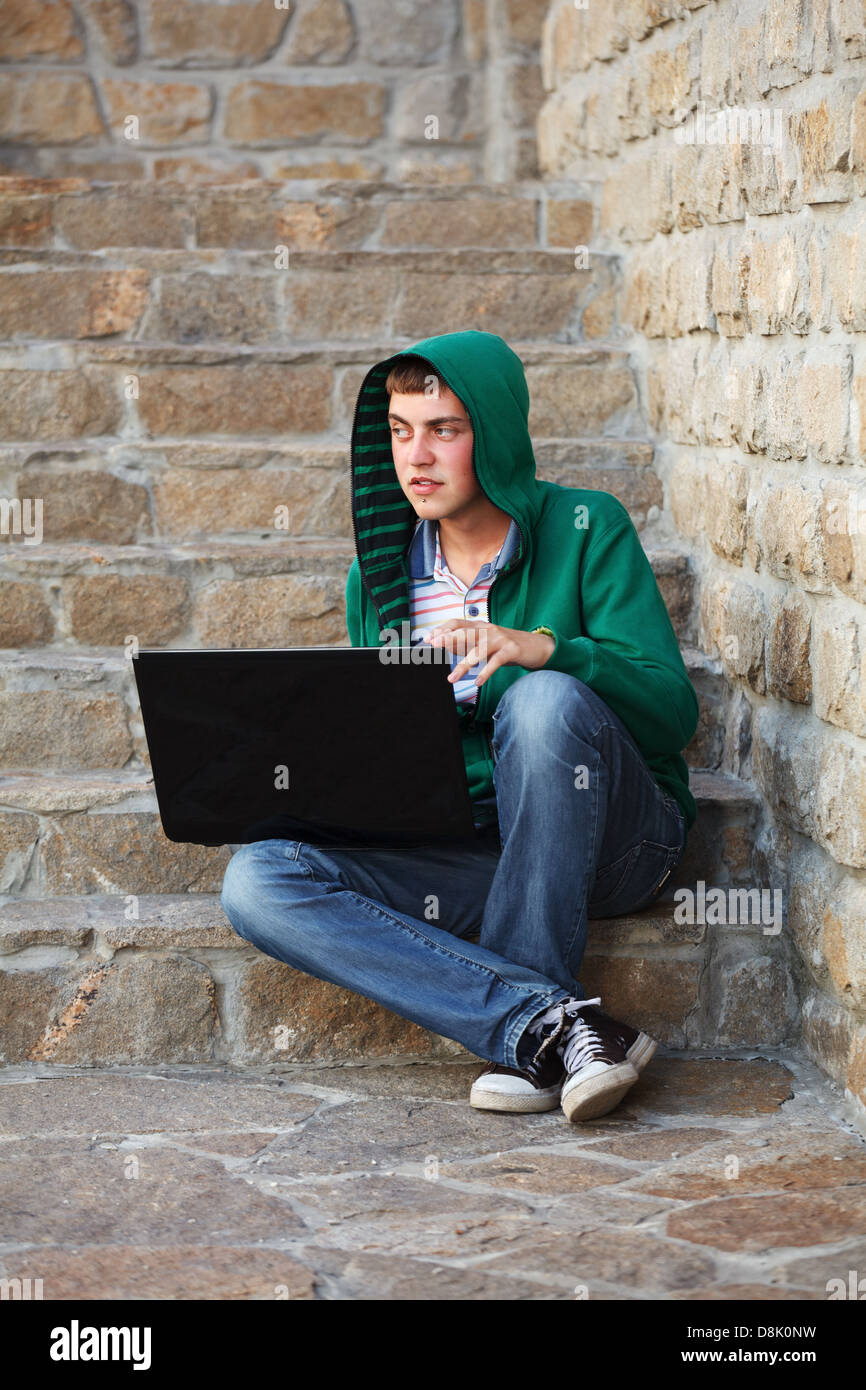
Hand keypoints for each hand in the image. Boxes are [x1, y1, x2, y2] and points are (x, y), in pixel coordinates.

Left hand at [423, 620, 554, 688]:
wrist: (537, 646)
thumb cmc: (507, 646)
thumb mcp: (485, 643)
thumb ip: (467, 644)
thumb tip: (445, 645)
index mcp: (480, 627)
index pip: (458, 624)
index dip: (442, 629)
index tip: (428, 638)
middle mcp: (489, 630)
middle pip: (465, 633)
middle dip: (448, 639)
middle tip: (435, 646)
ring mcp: (500, 639)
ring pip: (478, 650)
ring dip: (464, 665)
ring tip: (452, 678)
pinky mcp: (511, 650)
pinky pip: (495, 662)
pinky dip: (485, 672)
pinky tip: (477, 682)